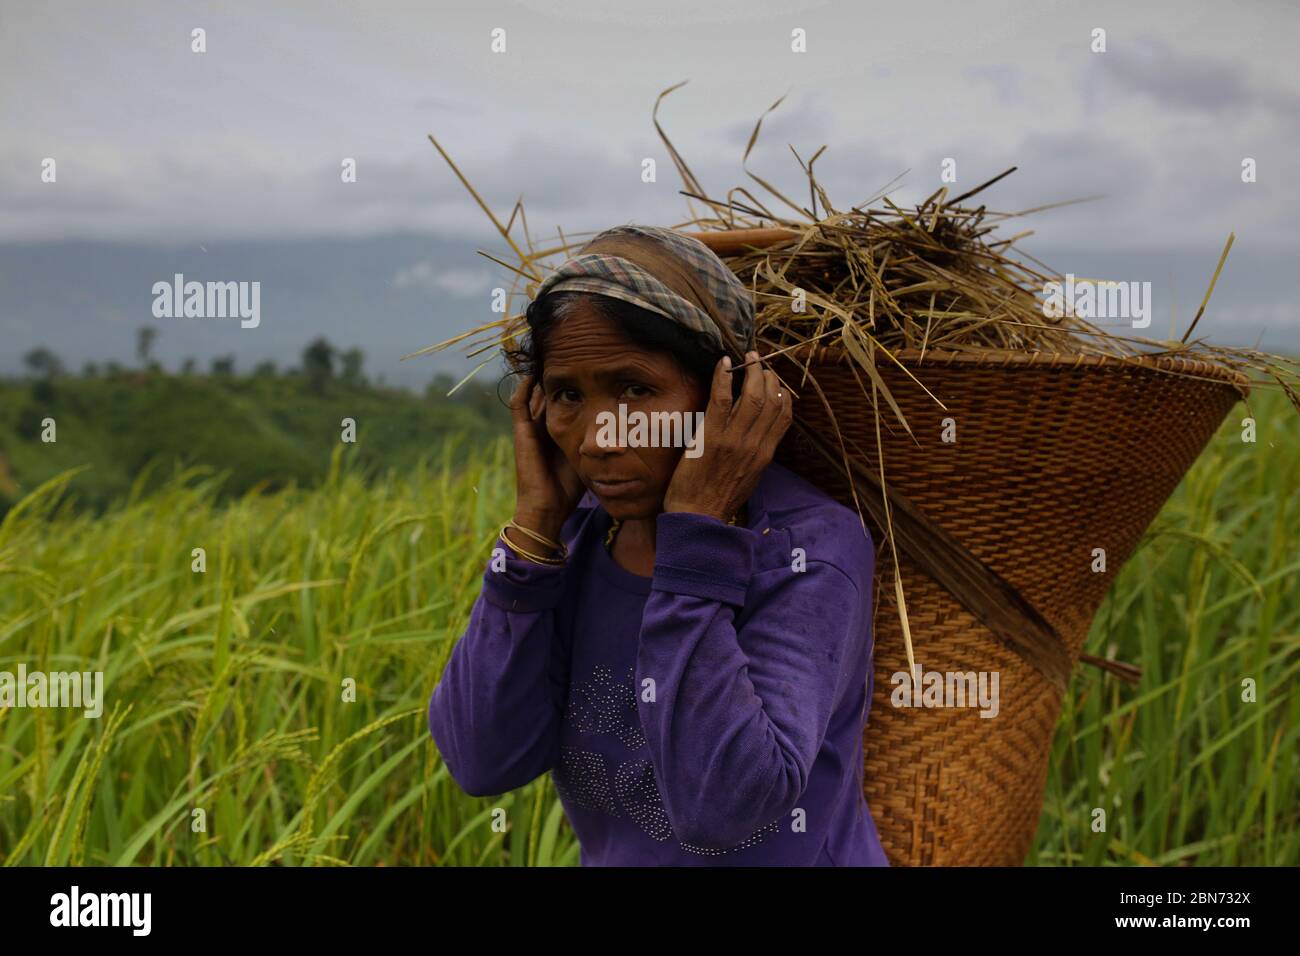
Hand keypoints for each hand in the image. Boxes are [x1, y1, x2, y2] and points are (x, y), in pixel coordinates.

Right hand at [508, 374, 584, 541]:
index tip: (587, 369)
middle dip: (557, 377)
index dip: (571, 385)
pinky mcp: (521, 432)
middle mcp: (541, 426)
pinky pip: (518, 403)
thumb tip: (622, 432)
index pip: (562, 401)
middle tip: (570, 358)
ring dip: (541, 378)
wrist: (547, 507)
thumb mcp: (589, 457)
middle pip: (547, 393)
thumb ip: (598, 442)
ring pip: (533, 394)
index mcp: (556, 431)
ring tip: (550, 359)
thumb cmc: (569, 488)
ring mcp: (529, 428)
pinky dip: (524, 388)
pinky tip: (534, 374)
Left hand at [663, 350, 792, 521]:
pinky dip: (723, 378)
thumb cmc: (718, 500)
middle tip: (758, 361)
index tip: (774, 380)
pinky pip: (721, 400)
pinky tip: (723, 364)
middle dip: (768, 375)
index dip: (782, 392)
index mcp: (765, 455)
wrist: (698, 518)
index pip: (784, 415)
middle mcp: (755, 445)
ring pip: (752, 396)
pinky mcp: (712, 438)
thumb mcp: (748, 478)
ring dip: (750, 372)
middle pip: (771, 400)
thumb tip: (756, 434)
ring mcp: (734, 440)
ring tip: (747, 358)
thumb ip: (755, 454)